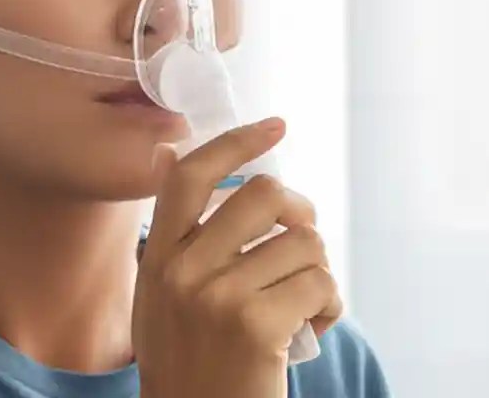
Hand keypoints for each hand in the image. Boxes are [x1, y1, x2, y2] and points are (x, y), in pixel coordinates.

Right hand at [133, 118, 343, 397]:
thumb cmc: (192, 362)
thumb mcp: (161, 295)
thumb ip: (172, 233)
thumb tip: (169, 150)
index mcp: (158, 258)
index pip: (193, 176)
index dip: (236, 142)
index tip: (275, 125)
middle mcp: (180, 271)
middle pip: (264, 194)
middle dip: (300, 213)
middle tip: (302, 244)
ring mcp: (216, 297)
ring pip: (304, 242)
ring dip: (318, 271)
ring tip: (301, 304)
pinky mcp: (255, 325)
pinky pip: (321, 284)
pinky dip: (329, 305)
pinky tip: (311, 327)